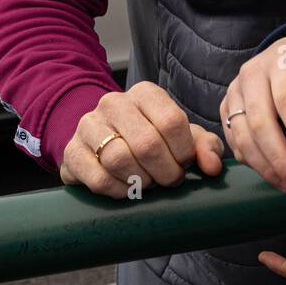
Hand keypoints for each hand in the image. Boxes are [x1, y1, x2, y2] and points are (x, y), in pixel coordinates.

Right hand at [59, 81, 223, 196]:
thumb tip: (213, 167)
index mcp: (145, 93)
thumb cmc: (148, 138)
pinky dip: (118, 191)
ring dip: (141, 181)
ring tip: (148, 182)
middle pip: (147, 143)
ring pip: (120, 159)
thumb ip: (203, 146)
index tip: (185, 165)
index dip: (184, 151)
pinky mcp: (72, 151)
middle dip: (165, 171)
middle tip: (169, 181)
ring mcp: (89, 125)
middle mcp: (114, 103)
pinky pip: (98, 178)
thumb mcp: (179, 137)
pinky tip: (127, 189)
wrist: (98, 143)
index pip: (172, 121)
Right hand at [220, 32, 285, 193]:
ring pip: (243, 136)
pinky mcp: (226, 108)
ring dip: (265, 166)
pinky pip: (235, 141)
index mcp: (281, 61)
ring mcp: (235, 91)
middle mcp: (252, 74)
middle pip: (260, 122)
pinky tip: (274, 174)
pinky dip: (253, 162)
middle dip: (279, 157)